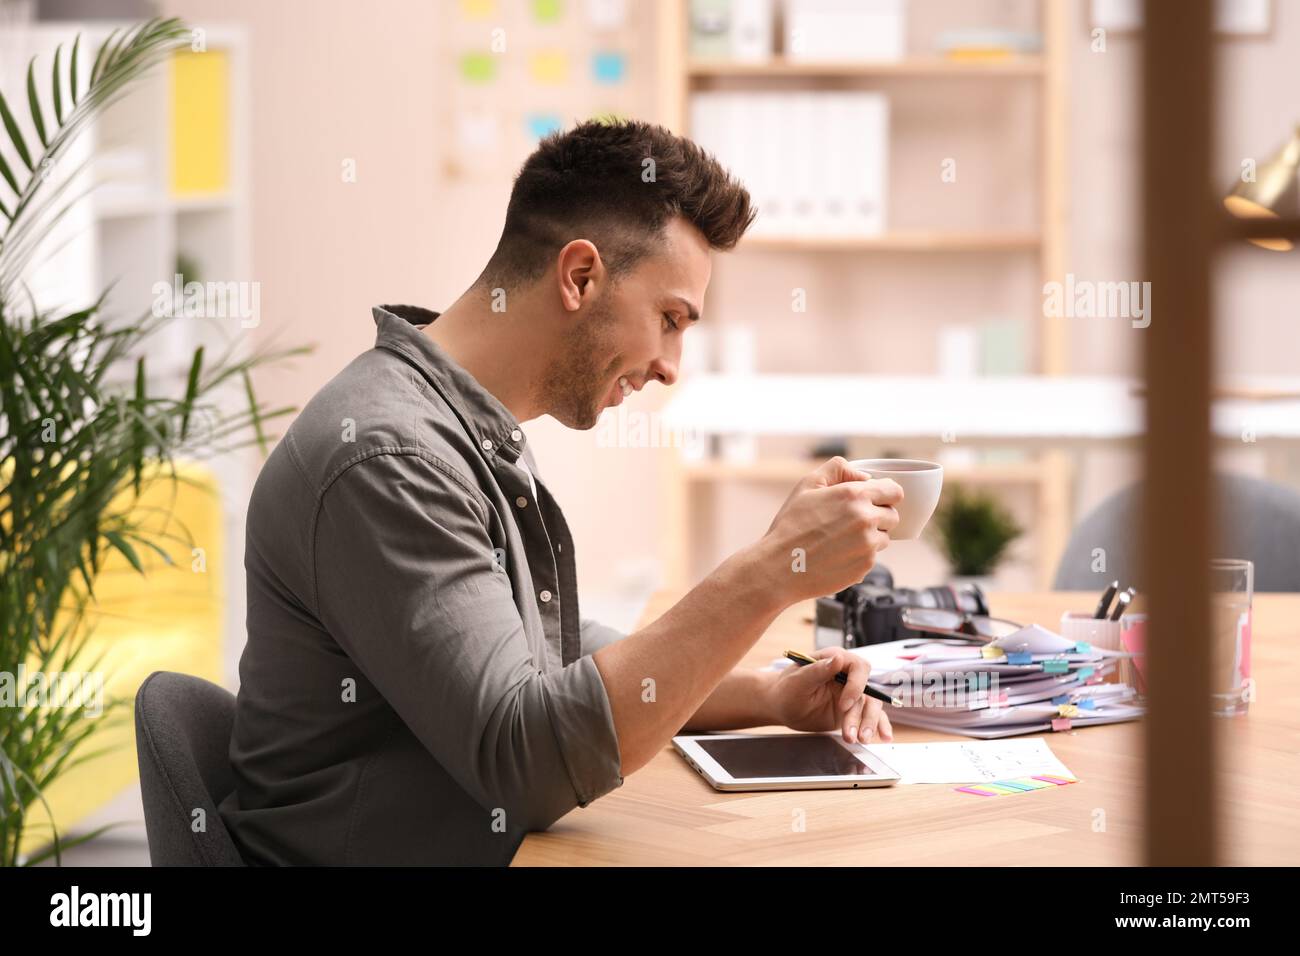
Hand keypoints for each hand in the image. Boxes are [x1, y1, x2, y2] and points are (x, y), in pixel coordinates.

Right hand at [757, 456, 903, 604]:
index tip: (875, 500)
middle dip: (878, 516)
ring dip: (870, 537)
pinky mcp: (865, 566)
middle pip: (892, 516)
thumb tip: (865, 477)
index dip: (886, 494)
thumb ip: (838, 469)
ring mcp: (868, 545)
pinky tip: (837, 555)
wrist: (779, 567)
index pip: (894, 491)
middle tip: (853, 522)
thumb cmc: (790, 525)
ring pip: (884, 538)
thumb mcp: (807, 485)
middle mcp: (866, 519)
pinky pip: (872, 557)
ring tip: (842, 540)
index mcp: (854, 495)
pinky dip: (860, 555)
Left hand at [763, 647, 893, 744]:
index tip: (844, 704)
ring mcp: (851, 694)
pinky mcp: (852, 710)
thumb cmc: (786, 689)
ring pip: (870, 706)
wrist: (781, 706)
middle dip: (864, 713)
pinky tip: (884, 737)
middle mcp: (847, 676)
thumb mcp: (798, 680)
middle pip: (868, 691)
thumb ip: (818, 670)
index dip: (856, 686)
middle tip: (852, 733)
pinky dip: (879, 726)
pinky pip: (870, 716)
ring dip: (868, 724)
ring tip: (860, 739)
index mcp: (835, 660)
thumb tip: (838, 658)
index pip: (858, 667)